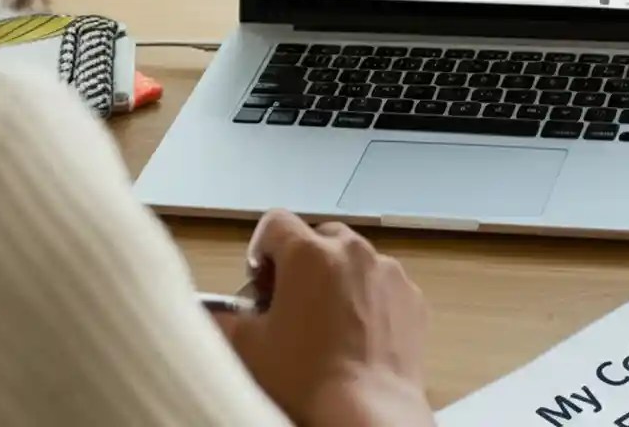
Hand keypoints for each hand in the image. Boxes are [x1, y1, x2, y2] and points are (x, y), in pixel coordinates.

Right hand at [213, 210, 433, 426]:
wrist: (367, 411)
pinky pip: (383, 284)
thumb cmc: (305, 378)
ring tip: (327, 322)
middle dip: (302, 262)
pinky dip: (369, 298)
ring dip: (338, 278)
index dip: (261, 248)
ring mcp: (389, 272)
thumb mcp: (248, 346)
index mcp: (309, 253)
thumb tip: (215, 311)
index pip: (275, 222)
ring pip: (355, 259)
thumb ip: (224, 317)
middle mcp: (353, 251)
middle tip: (291, 303)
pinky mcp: (413, 296)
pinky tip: (357, 335)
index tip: (260, 281)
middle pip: (319, 237)